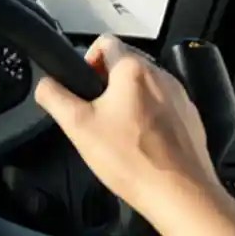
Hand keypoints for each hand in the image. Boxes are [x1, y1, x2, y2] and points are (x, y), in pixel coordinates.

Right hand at [34, 36, 234, 235]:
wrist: (179, 193)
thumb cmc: (136, 162)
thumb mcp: (77, 126)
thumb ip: (54, 97)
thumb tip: (45, 85)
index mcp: (133, 69)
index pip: (104, 41)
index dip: (87, 59)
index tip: (85, 84)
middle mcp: (160, 76)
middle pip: (125, 63)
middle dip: (107, 83)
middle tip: (97, 113)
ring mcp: (179, 96)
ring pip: (145, 85)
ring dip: (129, 100)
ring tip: (120, 132)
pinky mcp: (189, 116)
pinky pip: (163, 106)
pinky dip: (150, 117)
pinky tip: (141, 143)